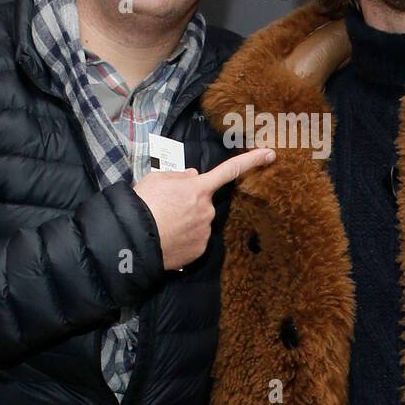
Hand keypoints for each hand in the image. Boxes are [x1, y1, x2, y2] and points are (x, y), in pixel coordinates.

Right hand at [133, 146, 276, 269]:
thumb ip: (180, 176)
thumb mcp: (156, 179)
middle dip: (190, 204)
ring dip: (186, 222)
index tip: (271, 154)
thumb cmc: (142, 205)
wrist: (133, 240)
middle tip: (166, 209)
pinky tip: (169, 239)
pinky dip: (184, 240)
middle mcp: (207, 210)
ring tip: (164, 226)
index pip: (229, 170)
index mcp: (198, 188)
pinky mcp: (200, 251)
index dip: (251, 160)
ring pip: (199, 222)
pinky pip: (195, 240)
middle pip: (203, 202)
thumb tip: (194, 176)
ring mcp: (205, 232)